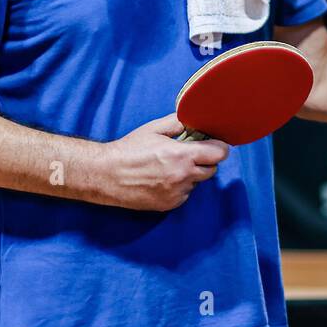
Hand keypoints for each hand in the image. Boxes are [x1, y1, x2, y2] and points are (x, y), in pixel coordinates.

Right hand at [95, 114, 228, 211]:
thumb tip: (193, 122)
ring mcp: (177, 193)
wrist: (107, 175)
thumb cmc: (129, 150)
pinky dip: (180, 187)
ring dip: (190, 175)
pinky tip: (163, 179)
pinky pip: (184, 194)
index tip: (214, 145)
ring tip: (169, 167)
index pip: (219, 154)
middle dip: (205, 161)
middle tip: (189, 154)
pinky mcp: (169, 205)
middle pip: (211, 169)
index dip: (219, 148)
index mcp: (182, 155)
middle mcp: (183, 176)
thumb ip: (178, 123)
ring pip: (196, 182)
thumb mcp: (154, 129)